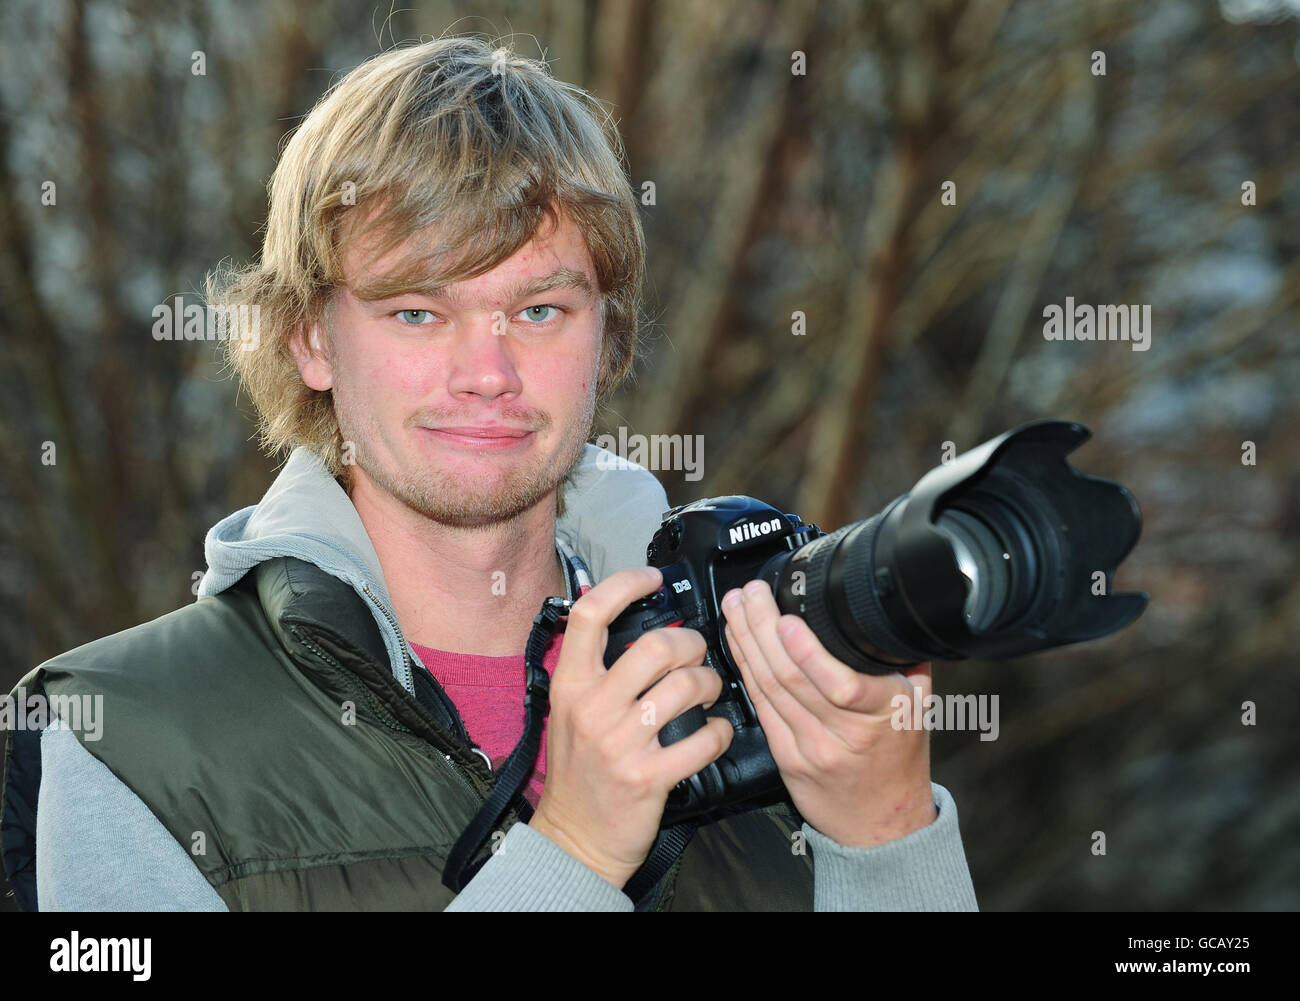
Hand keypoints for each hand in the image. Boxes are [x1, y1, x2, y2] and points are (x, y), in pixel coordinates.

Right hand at [530, 567, 734, 889]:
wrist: (573, 840)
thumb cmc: (577, 774)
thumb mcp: (567, 713)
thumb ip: (592, 672)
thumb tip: (627, 625)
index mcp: (570, 685)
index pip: (590, 614)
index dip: (626, 585)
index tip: (653, 580)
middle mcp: (592, 708)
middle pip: (656, 646)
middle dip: (691, 643)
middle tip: (697, 653)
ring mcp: (620, 743)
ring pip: (686, 687)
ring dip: (710, 683)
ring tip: (710, 691)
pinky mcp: (648, 777)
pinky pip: (703, 740)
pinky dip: (721, 732)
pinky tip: (718, 732)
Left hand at [720, 580, 936, 847]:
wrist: (883, 824)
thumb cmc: (900, 760)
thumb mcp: (920, 708)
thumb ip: (908, 660)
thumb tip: (890, 613)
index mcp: (883, 714)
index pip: (842, 684)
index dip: (807, 650)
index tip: (787, 618)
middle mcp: (844, 733)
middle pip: (792, 676)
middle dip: (763, 627)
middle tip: (749, 593)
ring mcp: (810, 747)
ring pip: (769, 688)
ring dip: (747, 642)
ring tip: (735, 607)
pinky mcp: (785, 757)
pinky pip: (761, 706)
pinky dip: (745, 670)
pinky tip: (736, 644)